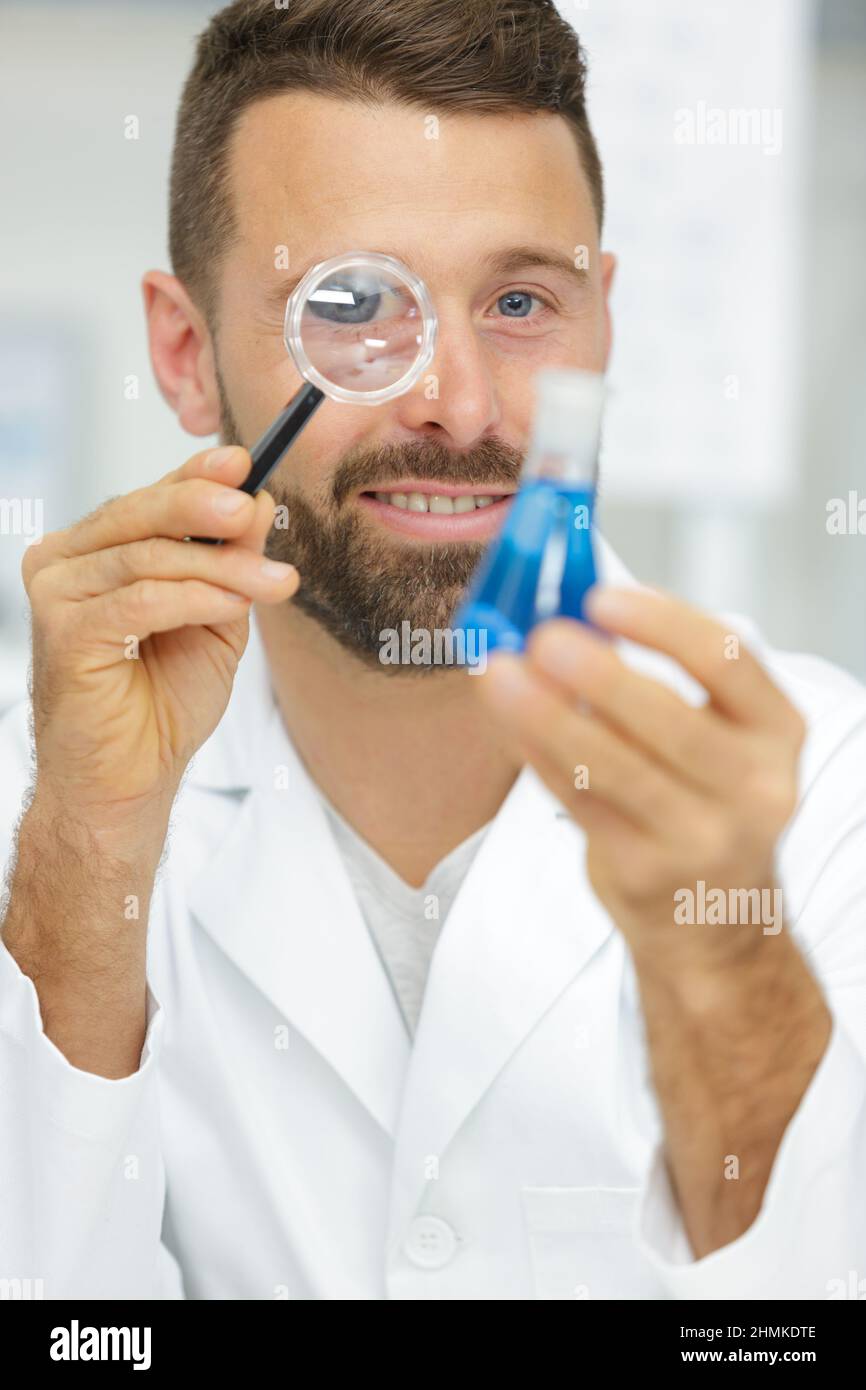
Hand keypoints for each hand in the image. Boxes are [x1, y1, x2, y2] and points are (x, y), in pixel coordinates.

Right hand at [22, 445, 298, 827]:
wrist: (130, 781)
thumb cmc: (164, 703)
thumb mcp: (215, 618)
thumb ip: (230, 561)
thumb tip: (256, 500)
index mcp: (96, 551)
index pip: (149, 499)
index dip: (197, 475)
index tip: (247, 463)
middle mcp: (66, 562)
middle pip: (142, 515)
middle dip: (207, 507)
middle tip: (254, 507)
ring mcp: (57, 595)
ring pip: (149, 557)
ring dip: (221, 567)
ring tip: (273, 584)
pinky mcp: (63, 632)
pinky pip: (141, 600)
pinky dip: (195, 598)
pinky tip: (234, 606)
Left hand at [475, 586, 806, 971]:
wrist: (713, 918)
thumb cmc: (700, 800)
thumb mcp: (713, 736)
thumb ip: (650, 675)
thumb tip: (560, 609)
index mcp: (777, 730)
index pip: (727, 660)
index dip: (662, 623)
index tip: (600, 598)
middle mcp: (754, 788)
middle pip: (670, 719)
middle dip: (599, 673)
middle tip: (541, 637)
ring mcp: (702, 838)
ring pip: (614, 767)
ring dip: (548, 715)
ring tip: (499, 673)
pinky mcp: (646, 872)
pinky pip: (580, 802)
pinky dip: (538, 755)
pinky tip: (508, 720)